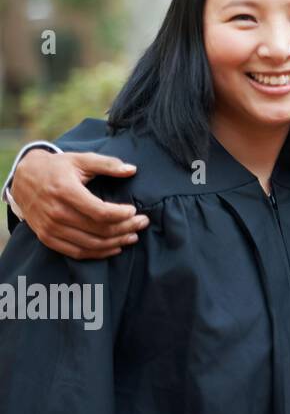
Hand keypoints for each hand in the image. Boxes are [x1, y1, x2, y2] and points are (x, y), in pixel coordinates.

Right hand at [12, 149, 146, 258]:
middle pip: (98, 229)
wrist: (24, 179)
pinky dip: (97, 253)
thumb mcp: (80, 159)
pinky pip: (76, 252)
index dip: (121, 214)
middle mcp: (56, 212)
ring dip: (115, 242)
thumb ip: (107, 164)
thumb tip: (132, 169)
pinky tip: (114, 247)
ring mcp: (50, 228)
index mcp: (65, 191)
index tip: (134, 210)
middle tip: (143, 223)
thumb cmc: (57, 168)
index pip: (99, 212)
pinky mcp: (47, 238)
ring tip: (133, 236)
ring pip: (90, 244)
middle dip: (125, 228)